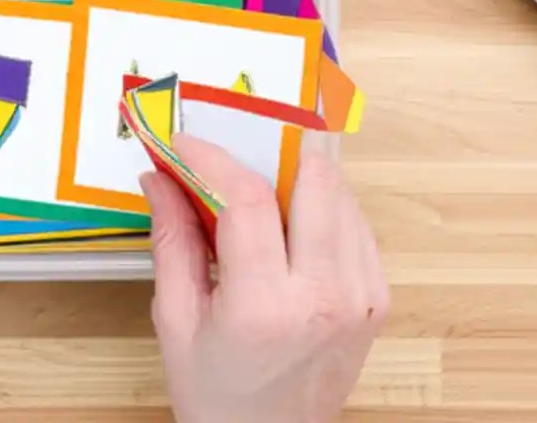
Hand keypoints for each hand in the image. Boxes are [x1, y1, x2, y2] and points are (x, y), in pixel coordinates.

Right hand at [140, 134, 387, 422]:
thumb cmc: (218, 394)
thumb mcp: (177, 320)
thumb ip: (172, 240)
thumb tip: (160, 177)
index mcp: (264, 306)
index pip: (247, 198)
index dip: (214, 156)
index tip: (187, 143)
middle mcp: (324, 296)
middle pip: (315, 179)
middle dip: (271, 151)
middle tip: (235, 150)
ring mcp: (360, 296)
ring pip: (341, 194)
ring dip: (299, 178)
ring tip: (258, 191)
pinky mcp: (376, 298)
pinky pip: (357, 224)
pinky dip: (324, 208)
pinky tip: (290, 223)